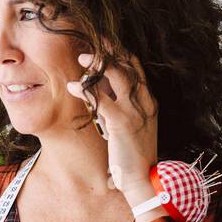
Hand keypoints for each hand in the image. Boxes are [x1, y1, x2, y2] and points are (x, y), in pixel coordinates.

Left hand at [66, 50, 157, 194]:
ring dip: (99, 63)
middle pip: (129, 65)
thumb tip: (97, 87)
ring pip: (119, 75)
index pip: (136, 68)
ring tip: (81, 58)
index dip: (120, 53)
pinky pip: (101, 99)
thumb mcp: (128, 125)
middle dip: (109, 50)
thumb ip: (116, 105)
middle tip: (91, 42)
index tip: (104, 43)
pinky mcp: (123, 123)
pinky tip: (73, 87)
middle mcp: (145, 103)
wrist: (143, 179)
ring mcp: (136, 112)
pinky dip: (85, 89)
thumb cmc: (133, 155)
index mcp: (148, 102)